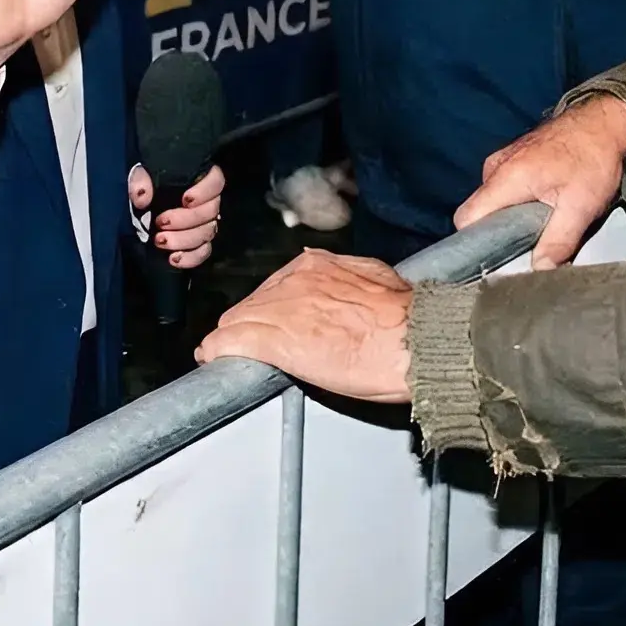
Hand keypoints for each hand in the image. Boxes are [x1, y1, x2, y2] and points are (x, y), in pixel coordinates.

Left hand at [129, 160, 225, 268]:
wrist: (142, 208)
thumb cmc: (148, 185)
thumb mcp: (141, 176)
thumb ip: (140, 180)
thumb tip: (142, 197)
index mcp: (200, 179)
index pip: (216, 181)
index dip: (205, 192)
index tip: (185, 200)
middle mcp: (208, 201)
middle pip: (210, 212)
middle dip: (185, 220)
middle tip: (160, 222)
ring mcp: (206, 224)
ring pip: (207, 233)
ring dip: (183, 240)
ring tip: (159, 241)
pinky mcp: (199, 243)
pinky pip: (203, 252)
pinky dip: (190, 258)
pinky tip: (173, 258)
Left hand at [196, 248, 412, 399]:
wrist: (413, 340)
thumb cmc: (406, 317)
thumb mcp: (378, 277)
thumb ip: (350, 275)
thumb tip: (341, 277)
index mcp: (319, 266)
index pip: (276, 285)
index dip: (271, 307)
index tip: (274, 321)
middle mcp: (294, 282)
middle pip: (253, 303)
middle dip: (250, 324)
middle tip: (249, 344)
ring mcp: (281, 311)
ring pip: (237, 322)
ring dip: (231, 339)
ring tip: (223, 354)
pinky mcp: (273, 343)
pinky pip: (230, 343)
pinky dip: (218, 351)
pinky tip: (212, 358)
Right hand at [455, 94, 625, 268]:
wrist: (606, 122)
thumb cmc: (593, 159)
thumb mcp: (580, 207)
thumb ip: (557, 242)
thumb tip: (538, 272)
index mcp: (505, 177)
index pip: (466, 219)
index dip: (476, 243)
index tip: (497, 259)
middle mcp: (497, 166)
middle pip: (479, 212)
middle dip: (499, 232)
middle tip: (528, 245)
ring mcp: (504, 158)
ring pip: (493, 200)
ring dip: (510, 216)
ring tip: (540, 223)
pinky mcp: (515, 157)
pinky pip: (504, 187)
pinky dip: (517, 201)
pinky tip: (543, 205)